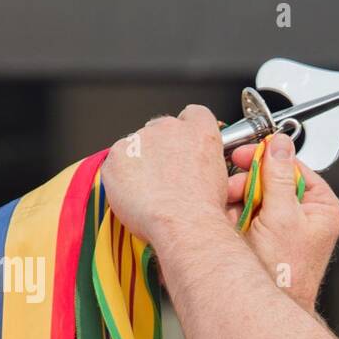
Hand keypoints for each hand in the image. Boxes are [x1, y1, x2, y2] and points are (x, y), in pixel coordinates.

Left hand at [101, 104, 229, 249]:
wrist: (183, 224)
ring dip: (140, 163)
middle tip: (166, 178)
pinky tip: (135, 196)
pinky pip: (116, 163)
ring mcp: (140, 139)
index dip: (187, 131)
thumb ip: (208, 163)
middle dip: (160, 149)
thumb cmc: (204, 210)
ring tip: (150, 193)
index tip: (184, 146)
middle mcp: (169, 128)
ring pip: (136, 146)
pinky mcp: (117, 155)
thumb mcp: (223, 181)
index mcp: (200, 131)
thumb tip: (203, 171)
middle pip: (160, 129)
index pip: (193, 114)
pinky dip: (121, 177)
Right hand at [226, 133, 338, 311]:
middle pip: (273, 180)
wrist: (266, 307)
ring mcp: (286, 226)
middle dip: (249, 186)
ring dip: (239, 202)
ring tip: (233, 217)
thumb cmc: (284, 274)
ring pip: (256, 196)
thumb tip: (280, 145)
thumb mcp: (282, 216)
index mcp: (323, 208)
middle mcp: (307, 216)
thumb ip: (280, 176)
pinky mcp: (268, 236)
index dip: (269, 159)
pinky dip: (235, 217)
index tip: (246, 155)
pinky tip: (232, 226)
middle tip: (235, 194)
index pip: (295, 167)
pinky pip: (247, 214)